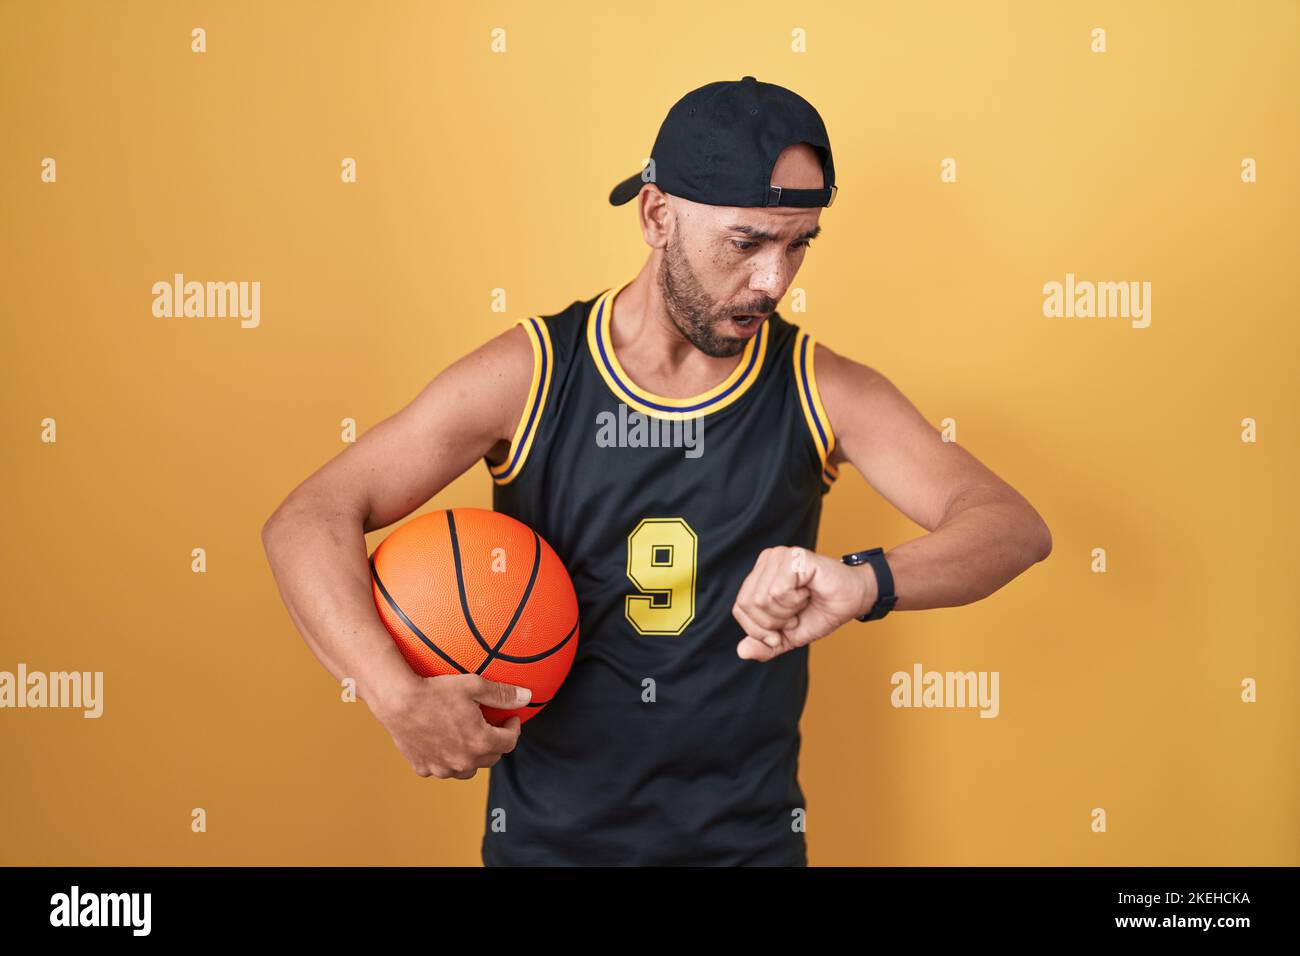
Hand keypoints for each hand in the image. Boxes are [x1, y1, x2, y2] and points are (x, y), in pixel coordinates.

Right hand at [369, 673, 529, 778]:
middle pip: (491, 758)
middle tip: (492, 725)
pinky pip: (441, 769)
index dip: (513, 728)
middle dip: (496, 742)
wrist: (397, 700)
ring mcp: (441, 768)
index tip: (510, 717)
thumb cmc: (436, 690)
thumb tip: (527, 697)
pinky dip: (446, 760)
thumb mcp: (474, 685)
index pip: (509, 742)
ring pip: (467, 769)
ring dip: (473, 756)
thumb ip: (502, 694)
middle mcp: (463, 761)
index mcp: (480, 743)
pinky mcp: (423, 767)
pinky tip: (443, 744)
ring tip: (470, 738)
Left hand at [732, 546, 876, 660]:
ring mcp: (781, 556)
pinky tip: (807, 592)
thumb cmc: (821, 612)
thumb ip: (764, 645)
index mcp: (760, 574)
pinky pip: (779, 590)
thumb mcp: (788, 636)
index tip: (781, 632)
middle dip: (774, 622)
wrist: (853, 601)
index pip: (740, 607)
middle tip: (795, 615)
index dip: (758, 629)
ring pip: (763, 598)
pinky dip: (794, 601)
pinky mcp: (795, 557)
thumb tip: (741, 651)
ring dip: (787, 611)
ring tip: (802, 601)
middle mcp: (768, 559)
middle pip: (749, 604)